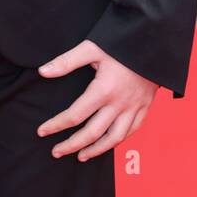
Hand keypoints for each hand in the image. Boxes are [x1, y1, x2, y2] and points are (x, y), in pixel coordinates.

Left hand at [36, 40, 157, 159]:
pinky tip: (108, 143)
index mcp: (103, 90)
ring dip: (96, 150)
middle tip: (56, 152)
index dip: (56, 125)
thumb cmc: (121, 42)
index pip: (75, 115)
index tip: (42, 131)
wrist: (154, 40)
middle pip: (92, 133)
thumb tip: (43, 72)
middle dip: (72, 145)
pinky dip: (119, 141)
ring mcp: (135, 107)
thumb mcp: (91, 47)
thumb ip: (66, 62)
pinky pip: (132, 130)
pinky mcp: (145, 106)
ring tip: (81, 156)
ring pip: (114, 138)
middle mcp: (120, 103)